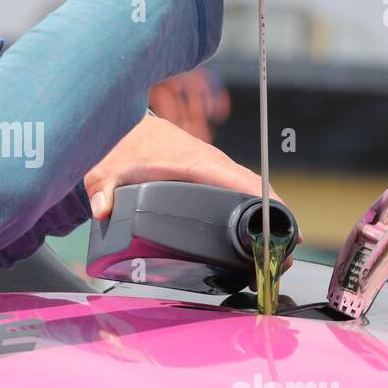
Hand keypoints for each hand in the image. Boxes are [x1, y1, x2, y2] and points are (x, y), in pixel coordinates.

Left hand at [84, 115, 297, 264]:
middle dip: (277, 223)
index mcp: (198, 163)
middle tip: (283, 261)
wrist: (125, 125)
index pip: (244, 182)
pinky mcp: (212, 175)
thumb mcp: (108, 168)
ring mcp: (216, 169)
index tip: (287, 231)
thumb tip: (101, 209)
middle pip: (258, 192)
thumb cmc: (121, 145)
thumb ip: (103, 188)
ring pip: (253, 193)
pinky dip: (255, 212)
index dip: (269, 206)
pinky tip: (259, 238)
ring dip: (269, 219)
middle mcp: (214, 165)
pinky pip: (241, 192)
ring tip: (277, 258)